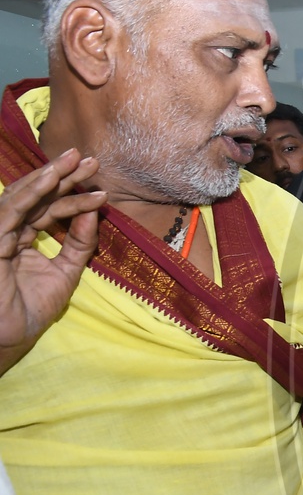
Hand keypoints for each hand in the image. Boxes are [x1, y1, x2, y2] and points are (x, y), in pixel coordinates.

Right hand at [0, 149, 104, 376]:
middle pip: (36, 197)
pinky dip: (31, 192)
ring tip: (76, 160)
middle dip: (63, 176)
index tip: (101, 187)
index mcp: (21, 238)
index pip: (48, 210)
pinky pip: (11, 209)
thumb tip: (95, 211)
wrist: (9, 336)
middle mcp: (7, 231)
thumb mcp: (66, 272)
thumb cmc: (30, 310)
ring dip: (50, 177)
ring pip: (24, 197)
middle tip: (89, 158)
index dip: (73, 196)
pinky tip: (51, 179)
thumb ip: (79, 243)